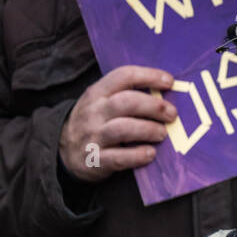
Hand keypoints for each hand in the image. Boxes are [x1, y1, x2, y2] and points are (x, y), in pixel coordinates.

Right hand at [58, 65, 176, 182]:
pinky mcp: (96, 160)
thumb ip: (125, 96)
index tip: (170, 82)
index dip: (149, 76)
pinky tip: (150, 154)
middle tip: (172, 114)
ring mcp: (93, 136)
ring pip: (123, 129)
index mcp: (97, 93)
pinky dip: (137, 155)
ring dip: (148, 129)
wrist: (64, 151)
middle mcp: (94, 112)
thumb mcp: (101, 102)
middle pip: (126, 102)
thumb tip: (165, 95)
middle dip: (153, 106)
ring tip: (162, 134)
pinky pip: (119, 157)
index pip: (124, 76)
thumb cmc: (94, 123)